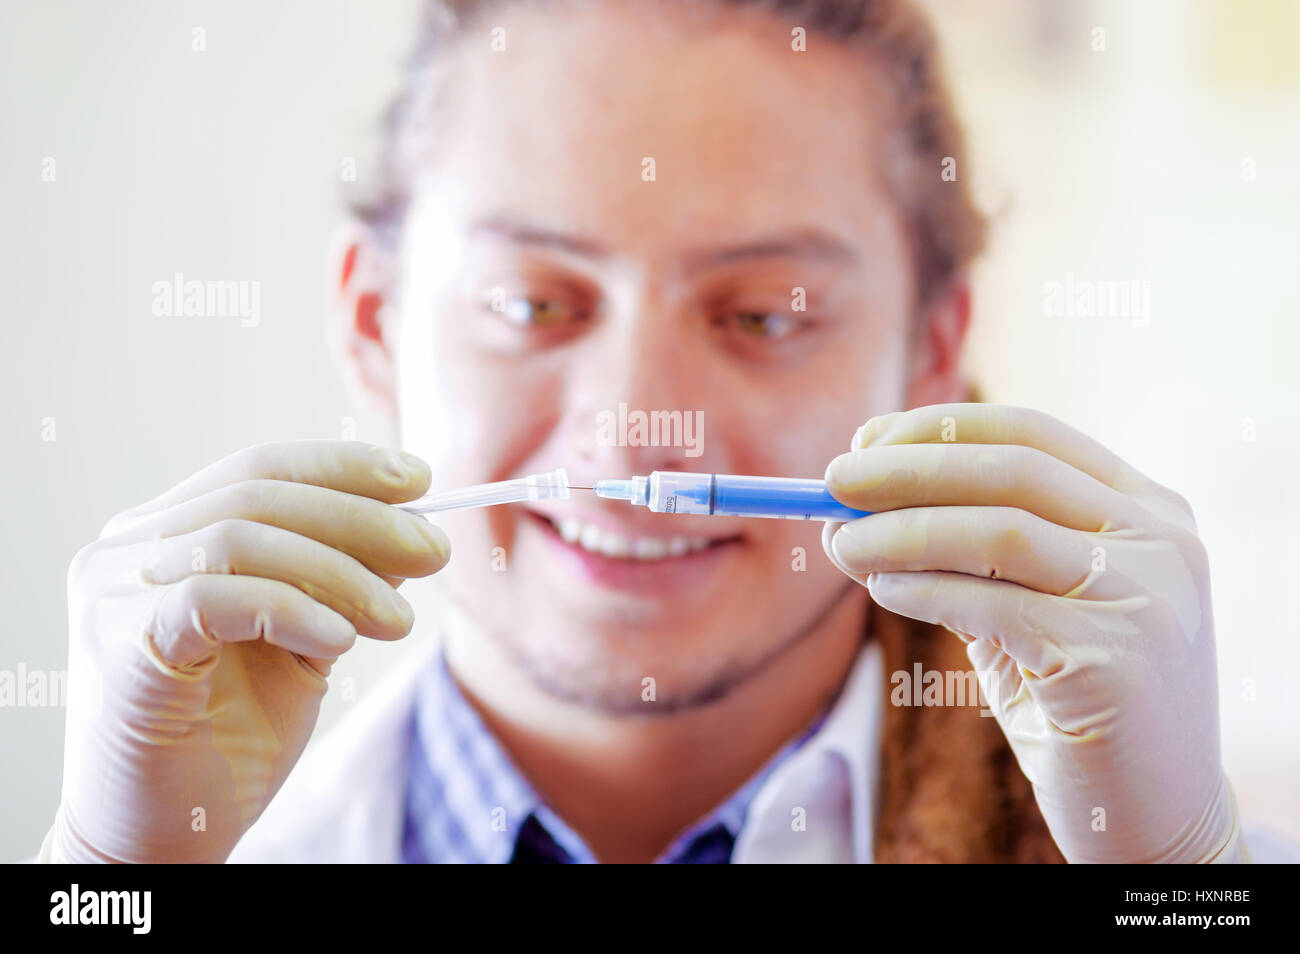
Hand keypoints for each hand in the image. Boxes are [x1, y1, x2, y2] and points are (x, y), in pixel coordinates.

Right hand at [40, 441, 449, 862]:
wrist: (169, 834)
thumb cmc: (232, 736)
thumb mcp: (309, 640)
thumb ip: (343, 579)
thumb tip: (411, 526)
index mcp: (170, 532)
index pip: (261, 469)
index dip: (344, 468)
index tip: (422, 480)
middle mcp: (130, 547)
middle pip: (258, 494)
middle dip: (361, 519)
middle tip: (433, 551)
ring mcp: (114, 589)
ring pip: (241, 537)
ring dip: (339, 573)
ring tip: (395, 622)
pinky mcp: (118, 639)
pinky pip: (215, 596)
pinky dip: (290, 610)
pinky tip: (338, 642)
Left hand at [821, 404, 1245, 862]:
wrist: (1150, 812)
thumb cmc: (1074, 702)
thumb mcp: (1031, 605)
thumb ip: (973, 550)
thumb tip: (860, 499)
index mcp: (1148, 511)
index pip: (1031, 435)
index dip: (939, 429)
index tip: (865, 440)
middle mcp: (1162, 542)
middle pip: (1012, 472)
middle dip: (909, 469)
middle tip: (832, 480)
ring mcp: (1148, 598)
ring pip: (998, 531)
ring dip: (900, 531)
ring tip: (841, 544)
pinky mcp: (1117, 660)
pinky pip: (992, 605)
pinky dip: (922, 589)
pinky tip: (883, 589)